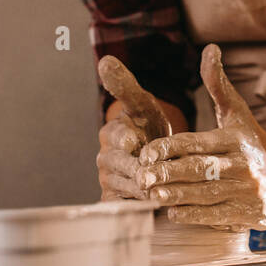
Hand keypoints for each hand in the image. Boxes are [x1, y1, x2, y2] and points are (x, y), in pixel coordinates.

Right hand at [95, 55, 172, 200]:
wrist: (154, 163)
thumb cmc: (151, 129)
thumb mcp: (142, 106)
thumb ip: (125, 86)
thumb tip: (104, 60)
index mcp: (111, 132)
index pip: (118, 134)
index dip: (129, 138)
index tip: (136, 140)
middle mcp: (105, 156)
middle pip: (121, 164)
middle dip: (139, 167)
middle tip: (152, 172)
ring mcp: (108, 180)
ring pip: (126, 186)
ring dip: (144, 188)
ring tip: (161, 189)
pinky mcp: (113, 201)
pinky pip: (124, 205)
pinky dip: (139, 205)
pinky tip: (155, 205)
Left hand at [136, 44, 265, 230]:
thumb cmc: (252, 141)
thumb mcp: (237, 112)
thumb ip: (218, 84)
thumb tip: (209, 49)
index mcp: (237, 138)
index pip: (198, 142)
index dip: (171, 147)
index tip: (147, 152)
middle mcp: (243, 164)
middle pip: (199, 169)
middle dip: (169, 173)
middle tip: (142, 175)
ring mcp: (247, 191)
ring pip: (205, 194)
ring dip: (176, 195)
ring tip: (152, 194)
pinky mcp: (249, 214)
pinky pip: (216, 215)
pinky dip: (193, 214)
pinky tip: (172, 211)